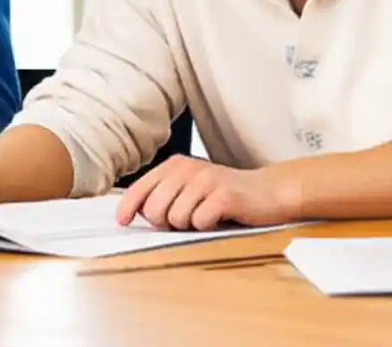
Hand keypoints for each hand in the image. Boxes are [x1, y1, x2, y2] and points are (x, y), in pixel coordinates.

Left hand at [115, 155, 292, 230]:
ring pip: (176, 218)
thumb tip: (135, 213)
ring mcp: (207, 180)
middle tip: (186, 219)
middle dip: (165, 222)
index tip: (122, 221)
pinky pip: (200, 222)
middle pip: (155, 209)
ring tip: (205, 216)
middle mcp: (188, 168)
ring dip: (189, 225)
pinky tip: (219, 218)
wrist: (268, 191)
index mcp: (176, 165)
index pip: (141, 188)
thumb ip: (165, 195)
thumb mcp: (190, 188)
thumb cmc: (225, 195)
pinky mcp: (224, 195)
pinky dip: (207, 226)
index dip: (128, 207)